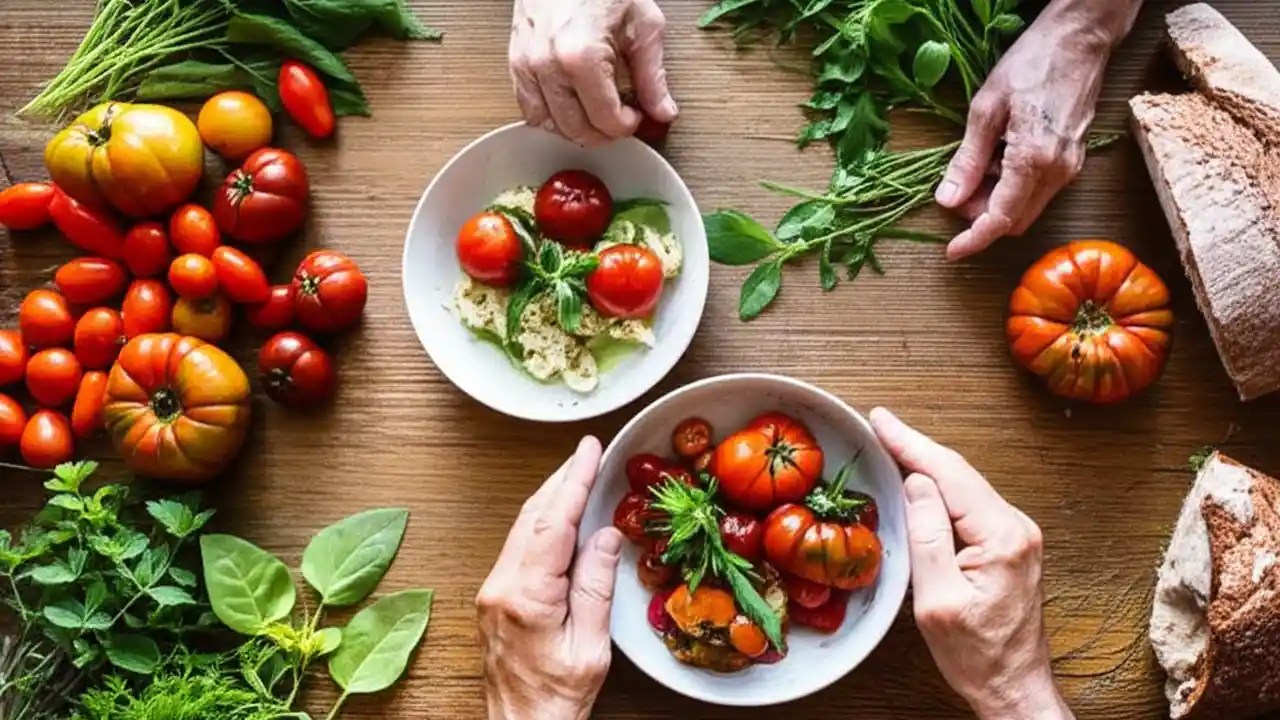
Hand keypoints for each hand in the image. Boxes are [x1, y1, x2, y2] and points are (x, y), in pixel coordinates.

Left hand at [477, 437, 622, 719]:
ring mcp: (493, 591)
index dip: (573, 482)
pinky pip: (520, 546)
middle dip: (561, 480)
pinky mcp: (495, 599)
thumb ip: (595, 587)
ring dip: (551, 498)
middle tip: (586, 453)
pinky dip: (543, 522)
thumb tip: (605, 536)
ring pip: (523, 529)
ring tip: (577, 474)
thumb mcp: (590, 647)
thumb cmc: (557, 700)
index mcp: (526, 596)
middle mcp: (501, 587)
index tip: (588, 452)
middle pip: (532, 517)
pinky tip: (560, 516)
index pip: (553, 523)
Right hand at [509, 0, 677, 144]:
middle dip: (603, 132)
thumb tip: (662, 111)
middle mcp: (548, 65)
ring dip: (575, 128)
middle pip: (577, 129)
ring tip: (595, 111)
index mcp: (582, 57)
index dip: (626, 126)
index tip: (635, 115)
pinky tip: (570, 106)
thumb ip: (653, 76)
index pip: (606, 121)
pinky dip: (550, 116)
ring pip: (550, 126)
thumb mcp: (642, 25)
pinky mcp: (515, 62)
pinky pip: (529, 109)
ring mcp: (527, 65)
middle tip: (618, 117)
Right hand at [869, 408, 1071, 719]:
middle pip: (959, 473)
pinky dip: (942, 488)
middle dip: (917, 447)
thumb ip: (927, 536)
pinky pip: (970, 504)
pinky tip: (921, 481)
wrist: (1014, 688)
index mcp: (1002, 537)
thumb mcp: (937, 600)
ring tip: (894, 445)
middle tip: (880, 425)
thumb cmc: (977, 656)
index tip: (881, 421)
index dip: (911, 443)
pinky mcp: (1011, 545)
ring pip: (965, 486)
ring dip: (929, 465)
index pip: (949, 474)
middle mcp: (1017, 528)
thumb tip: (917, 485)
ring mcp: (1017, 535)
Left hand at [937, 0, 1141, 259]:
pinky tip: (996, 160)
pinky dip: (1012, 188)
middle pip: (1015, 220)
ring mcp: (1070, 167)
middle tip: (955, 193)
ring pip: (1027, 208)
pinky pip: (1038, 191)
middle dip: (982, 218)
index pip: (1001, 218)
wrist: (1079, 39)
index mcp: (1034, 159)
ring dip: (996, 202)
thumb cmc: (1031, 63)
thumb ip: (967, 159)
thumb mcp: (986, 109)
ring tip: (974, 169)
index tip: (952, 252)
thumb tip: (948, 199)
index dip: (974, 240)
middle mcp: (1058, 171)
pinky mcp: (1073, 160)